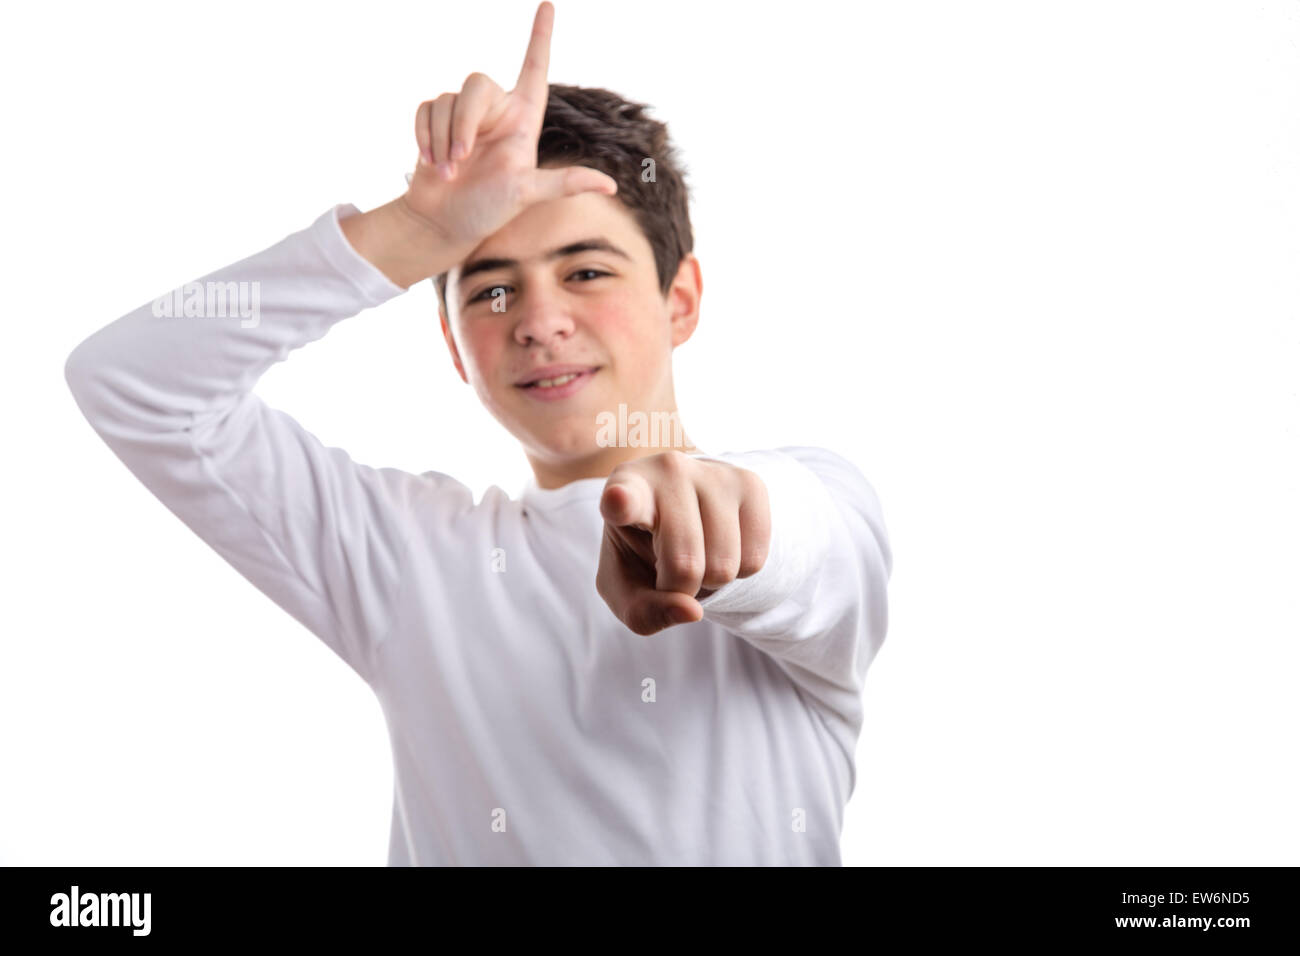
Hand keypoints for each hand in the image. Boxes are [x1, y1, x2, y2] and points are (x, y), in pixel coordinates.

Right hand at [402, 1, 617, 253]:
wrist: (446, 222)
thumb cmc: (490, 210)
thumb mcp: (529, 194)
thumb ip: (565, 183)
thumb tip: (611, 185)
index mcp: (523, 120)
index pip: (534, 70)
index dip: (540, 38)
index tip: (548, 4)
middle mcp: (496, 111)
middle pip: (477, 84)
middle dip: (465, 123)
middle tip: (461, 160)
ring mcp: (465, 115)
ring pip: (448, 100)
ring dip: (443, 140)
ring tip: (449, 172)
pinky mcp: (436, 120)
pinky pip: (426, 111)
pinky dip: (424, 138)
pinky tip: (431, 163)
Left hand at [595, 452, 771, 635]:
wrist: (682, 515)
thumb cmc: (642, 553)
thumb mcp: (625, 589)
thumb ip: (644, 612)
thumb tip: (692, 611)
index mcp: (624, 488)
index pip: (624, 497)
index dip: (620, 502)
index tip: (615, 500)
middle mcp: (669, 470)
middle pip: (684, 564)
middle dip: (681, 587)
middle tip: (669, 568)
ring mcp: (714, 473)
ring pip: (724, 566)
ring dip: (712, 581)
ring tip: (697, 552)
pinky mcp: (751, 484)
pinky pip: (755, 559)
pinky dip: (740, 571)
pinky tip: (721, 545)